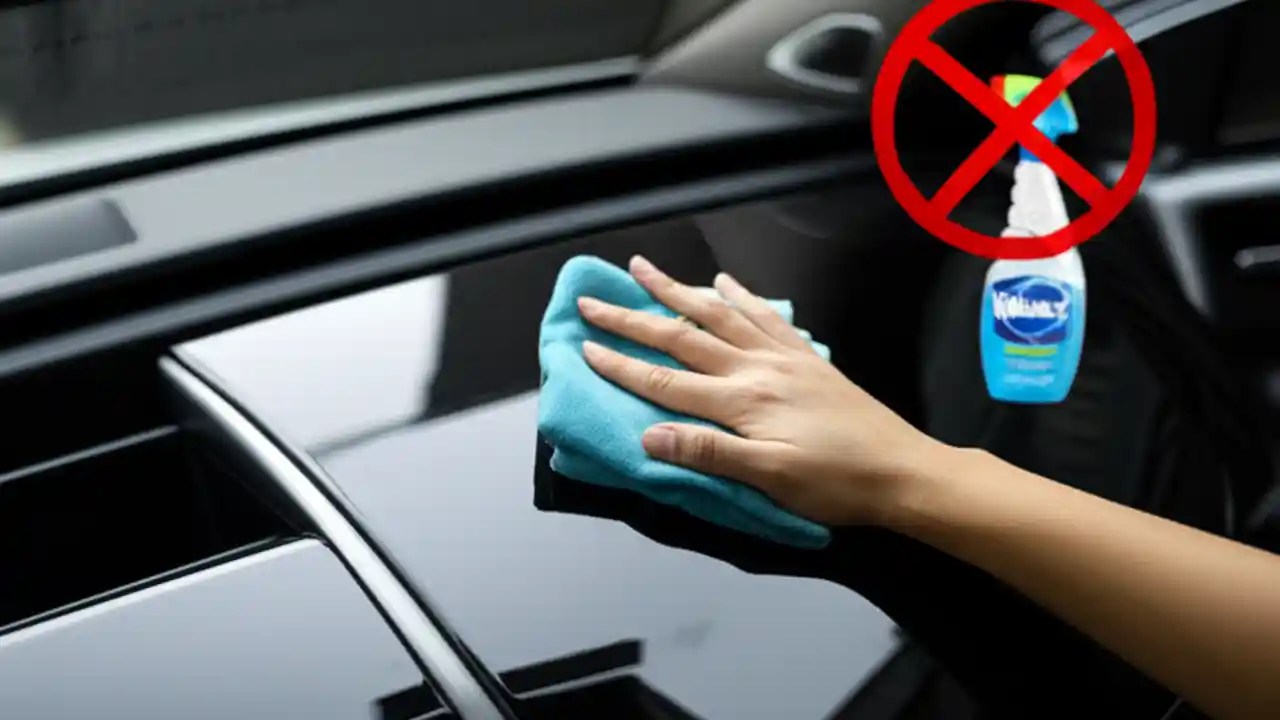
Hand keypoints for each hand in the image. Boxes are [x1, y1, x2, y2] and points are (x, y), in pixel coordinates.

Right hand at [577, 255, 950, 526]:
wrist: (901, 470)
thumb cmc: (835, 484)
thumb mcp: (770, 479)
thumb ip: (709, 453)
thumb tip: (648, 435)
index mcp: (742, 403)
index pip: (667, 381)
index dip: (622, 364)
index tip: (584, 346)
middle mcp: (756, 370)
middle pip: (683, 337)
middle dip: (634, 318)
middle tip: (594, 299)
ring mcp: (782, 358)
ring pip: (719, 315)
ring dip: (679, 290)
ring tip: (645, 269)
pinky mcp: (806, 358)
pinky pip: (765, 316)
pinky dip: (740, 296)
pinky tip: (724, 281)